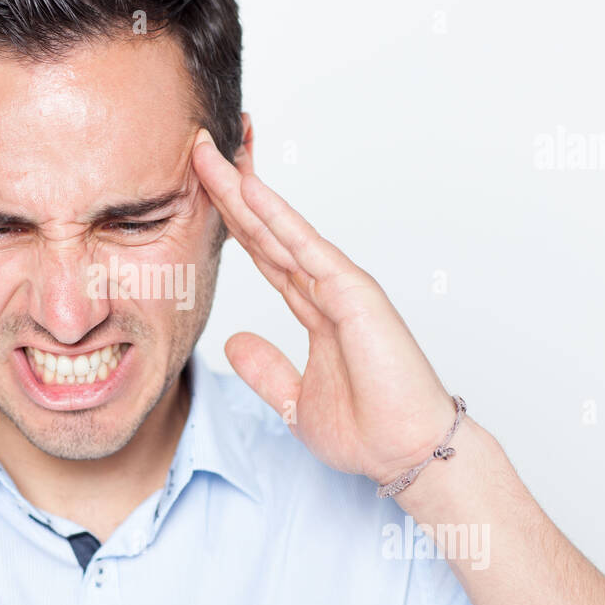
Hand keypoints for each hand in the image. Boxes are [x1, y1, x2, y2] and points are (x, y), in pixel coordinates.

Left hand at [191, 128, 459, 485]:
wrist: (408, 456)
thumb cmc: (369, 430)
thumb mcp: (295, 402)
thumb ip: (265, 369)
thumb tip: (232, 343)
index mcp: (314, 308)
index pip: (262, 253)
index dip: (231, 221)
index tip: (199, 188)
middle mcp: (325, 289)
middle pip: (265, 230)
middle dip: (230, 190)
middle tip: (197, 148)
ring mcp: (340, 286)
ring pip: (280, 228)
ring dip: (244, 189)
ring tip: (209, 153)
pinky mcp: (354, 294)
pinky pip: (307, 248)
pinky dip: (278, 217)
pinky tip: (250, 190)